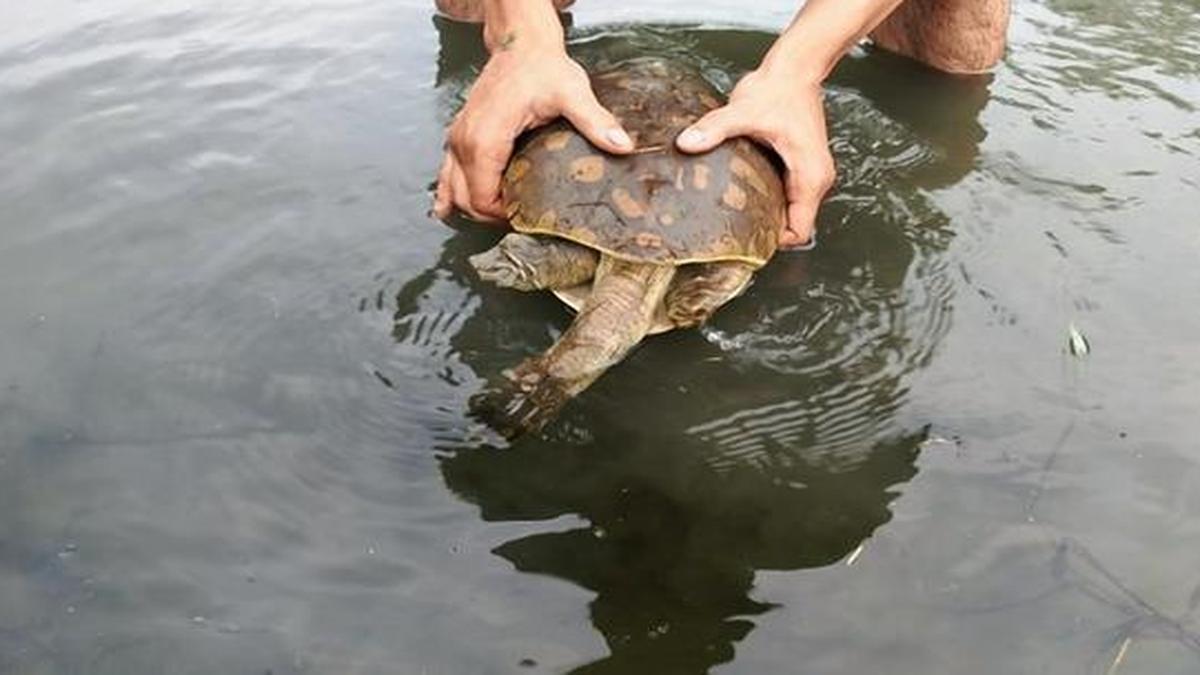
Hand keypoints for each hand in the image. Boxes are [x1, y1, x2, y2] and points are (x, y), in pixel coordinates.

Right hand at [434, 48, 633, 221]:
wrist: (520, 43)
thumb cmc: (542, 66)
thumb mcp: (572, 93)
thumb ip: (594, 121)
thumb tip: (622, 145)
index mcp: (486, 139)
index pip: (483, 199)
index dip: (504, 216)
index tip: (529, 217)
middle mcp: (464, 141)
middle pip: (467, 201)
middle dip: (492, 216)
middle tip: (523, 218)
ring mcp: (458, 138)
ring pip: (453, 190)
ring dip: (475, 207)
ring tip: (503, 213)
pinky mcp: (459, 134)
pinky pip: (445, 172)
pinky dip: (450, 192)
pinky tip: (450, 210)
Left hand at [675, 68, 834, 248]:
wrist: (795, 68)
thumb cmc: (779, 89)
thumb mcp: (743, 111)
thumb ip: (715, 129)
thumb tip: (687, 142)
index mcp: (810, 176)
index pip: (799, 231)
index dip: (774, 241)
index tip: (744, 239)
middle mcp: (816, 178)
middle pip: (794, 224)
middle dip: (766, 231)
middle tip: (730, 230)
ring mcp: (809, 172)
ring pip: (791, 210)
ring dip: (767, 214)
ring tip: (733, 214)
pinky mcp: (800, 164)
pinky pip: (787, 194)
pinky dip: (769, 198)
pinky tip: (743, 192)